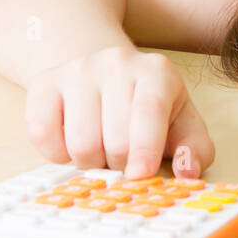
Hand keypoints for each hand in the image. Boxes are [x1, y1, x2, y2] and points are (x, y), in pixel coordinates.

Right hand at [24, 45, 215, 178]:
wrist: (105, 74)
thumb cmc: (149, 108)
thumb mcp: (182, 123)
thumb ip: (195, 149)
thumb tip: (188, 170)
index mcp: (156, 72)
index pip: (148, 112)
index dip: (145, 149)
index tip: (140, 175)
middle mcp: (117, 63)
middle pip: (114, 138)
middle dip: (120, 162)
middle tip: (122, 157)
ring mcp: (78, 69)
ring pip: (79, 142)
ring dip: (90, 160)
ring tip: (100, 147)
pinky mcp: (44, 82)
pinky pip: (42, 135)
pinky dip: (57, 153)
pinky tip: (71, 141)